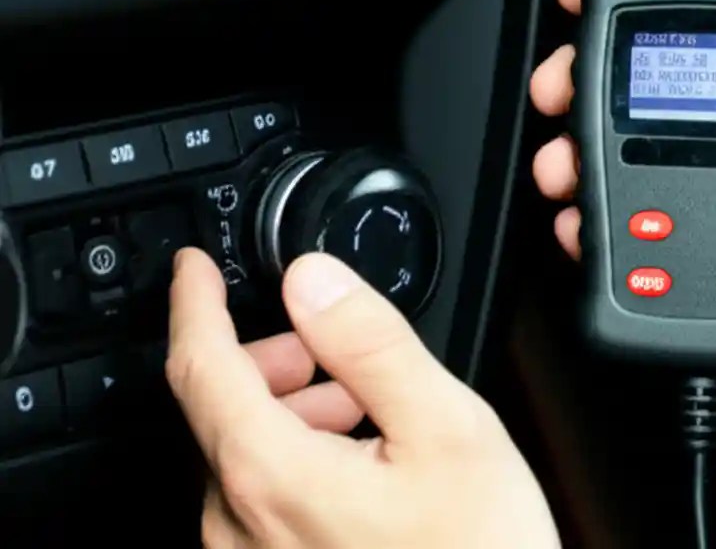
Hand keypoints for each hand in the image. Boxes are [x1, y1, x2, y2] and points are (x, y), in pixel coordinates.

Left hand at [165, 248, 559, 547]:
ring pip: (239, 452)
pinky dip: (291, 455)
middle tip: (329, 348)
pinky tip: (354, 461)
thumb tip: (315, 281)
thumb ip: (372, 344)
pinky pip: (255, 497)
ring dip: (286, 408)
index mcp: (271, 474)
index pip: (199, 365)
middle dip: (269, 358)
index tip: (194, 269)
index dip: (194, 303)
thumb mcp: (445, 427)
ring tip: (361, 409)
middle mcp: (239, 524)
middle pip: (217, 408)